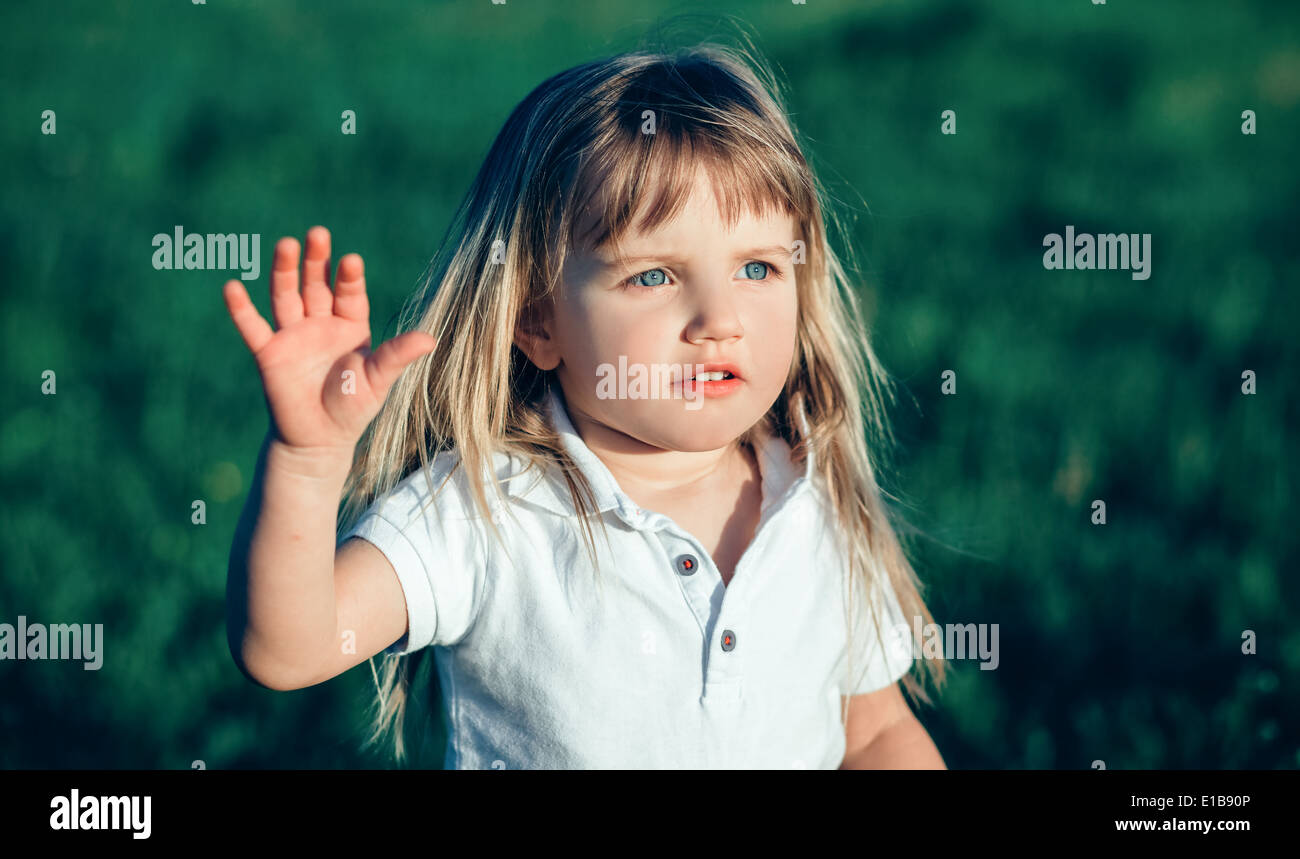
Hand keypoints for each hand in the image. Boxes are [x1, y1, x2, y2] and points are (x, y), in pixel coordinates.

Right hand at [222, 226, 435, 454]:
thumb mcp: (378, 380)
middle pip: (316, 285)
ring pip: (286, 296)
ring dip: (284, 272)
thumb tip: (431, 338)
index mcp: (349, 325)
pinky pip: (253, 327)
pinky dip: (241, 309)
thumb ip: (397, 356)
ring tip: (285, 244)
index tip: (351, 260)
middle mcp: (320, 323)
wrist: (319, 440)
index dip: (349, 278)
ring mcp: (293, 335)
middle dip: (316, 260)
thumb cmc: (353, 408)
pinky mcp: (269, 353)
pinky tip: (231, 287)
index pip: (349, 294)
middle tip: (317, 234)